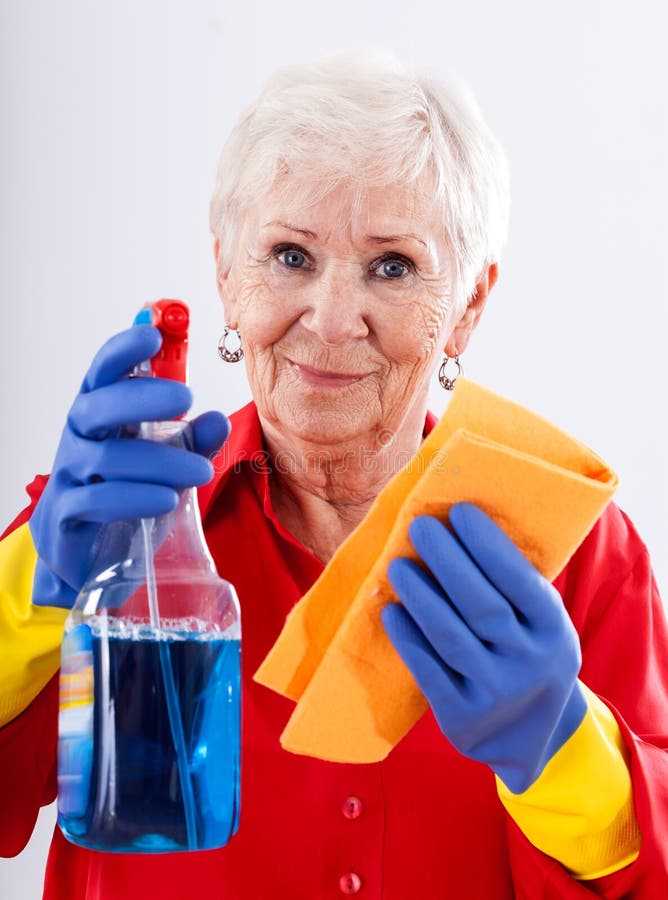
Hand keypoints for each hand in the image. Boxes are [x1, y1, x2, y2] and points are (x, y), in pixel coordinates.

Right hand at [29, 325, 229, 608]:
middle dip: (140, 396)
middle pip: (95, 406)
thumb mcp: (167, 468)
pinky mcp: (67, 517)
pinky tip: (167, 500)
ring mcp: (68, 478)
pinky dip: (134, 498)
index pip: (103, 374)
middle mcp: (79, 440)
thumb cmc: (127, 502)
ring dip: (159, 460)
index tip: (152, 334)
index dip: (122, 350)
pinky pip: (95, 501)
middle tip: (187, 397)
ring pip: (105, 458)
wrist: (90, 564)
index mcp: (101, 419)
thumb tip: (218, 418)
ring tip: (202, 471)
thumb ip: (193, 444)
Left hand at [381, 502, 586, 793]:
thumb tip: (461, 526)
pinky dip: (408, 639)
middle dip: (448, 562)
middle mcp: (531, 664)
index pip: (521, 582)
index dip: (489, 545)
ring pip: (452, 638)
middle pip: (484, 607)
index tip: (459, 511)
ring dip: (421, 597)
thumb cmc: (525, 655)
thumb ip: (514, 587)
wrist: (529, 740)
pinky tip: (391, 611)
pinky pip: (429, 673)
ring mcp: (497, 693)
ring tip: (398, 565)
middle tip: (420, 526)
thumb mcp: (540, 626)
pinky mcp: (463, 718)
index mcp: (554, 631)